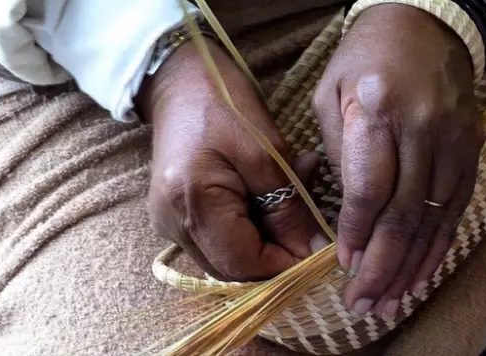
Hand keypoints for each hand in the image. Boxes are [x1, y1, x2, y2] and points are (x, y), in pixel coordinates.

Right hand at [137, 39, 326, 280]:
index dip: (284, 264)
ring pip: (226, 258)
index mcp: (193, 205)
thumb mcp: (266, 151)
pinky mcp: (173, 216)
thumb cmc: (223, 102)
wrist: (177, 81)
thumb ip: (288, 207)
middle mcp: (173, 224)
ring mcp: (168, 223)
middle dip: (276, 255)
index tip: (316, 246)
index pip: (244, 264)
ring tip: (287, 204)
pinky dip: (246, 231)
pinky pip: (215, 241)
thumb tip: (312, 249)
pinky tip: (264, 202)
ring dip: (264, 243)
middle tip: (305, 224)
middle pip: (233, 269)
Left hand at [313, 5, 482, 317]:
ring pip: (432, 220)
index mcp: (379, 107)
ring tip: (390, 301)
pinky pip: (455, 210)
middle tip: (364, 303)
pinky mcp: (471, 151)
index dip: (357, 233)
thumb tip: (347, 216)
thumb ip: (337, 153)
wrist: (423, 27)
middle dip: (382, 266)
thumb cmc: (364, 59)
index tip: (344, 265)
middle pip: (403, 214)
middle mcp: (423, 128)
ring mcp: (454, 141)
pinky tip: (422, 274)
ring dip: (410, 267)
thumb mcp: (330, 93)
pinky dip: (438, 247)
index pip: (369, 188)